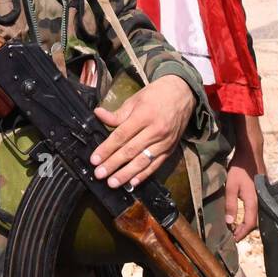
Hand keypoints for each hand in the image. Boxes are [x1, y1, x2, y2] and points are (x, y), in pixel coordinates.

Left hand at [90, 74, 195, 188]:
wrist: (183, 93)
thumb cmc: (157, 95)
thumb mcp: (135, 99)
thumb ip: (117, 113)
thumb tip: (98, 115)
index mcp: (144, 115)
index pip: (121, 135)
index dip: (106, 149)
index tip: (94, 159)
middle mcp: (155, 130)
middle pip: (130, 151)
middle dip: (113, 164)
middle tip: (99, 174)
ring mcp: (164, 142)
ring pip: (143, 161)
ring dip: (126, 174)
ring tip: (113, 182)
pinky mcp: (170, 149)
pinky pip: (155, 165)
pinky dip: (144, 175)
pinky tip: (132, 182)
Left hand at [224, 113, 265, 239]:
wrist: (251, 154)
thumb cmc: (240, 169)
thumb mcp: (231, 186)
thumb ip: (231, 205)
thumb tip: (229, 223)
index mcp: (254, 202)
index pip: (249, 224)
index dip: (241, 233)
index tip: (233, 239)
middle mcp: (261, 201)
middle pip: (255, 222)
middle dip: (245, 230)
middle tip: (235, 235)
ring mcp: (264, 197)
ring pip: (258, 216)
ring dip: (248, 223)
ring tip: (238, 228)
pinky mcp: (263, 192)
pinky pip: (258, 208)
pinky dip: (251, 215)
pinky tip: (244, 215)